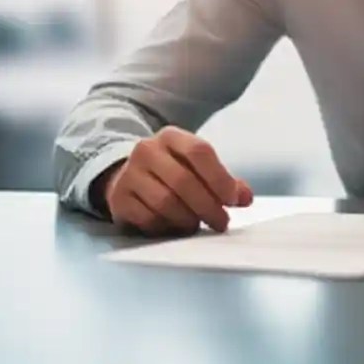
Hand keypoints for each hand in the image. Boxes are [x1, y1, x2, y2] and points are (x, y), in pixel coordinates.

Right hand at [104, 127, 253, 235]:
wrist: (128, 175)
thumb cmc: (172, 172)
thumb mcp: (197, 167)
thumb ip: (224, 181)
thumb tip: (245, 197)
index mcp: (171, 136)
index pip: (199, 152)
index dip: (220, 178)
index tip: (233, 200)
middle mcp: (147, 150)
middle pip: (183, 181)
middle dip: (208, 206)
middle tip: (221, 222)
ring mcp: (129, 174)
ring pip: (166, 202)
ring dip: (188, 219)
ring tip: (197, 223)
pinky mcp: (119, 199)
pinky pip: (149, 219)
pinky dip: (167, 227)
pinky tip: (175, 226)